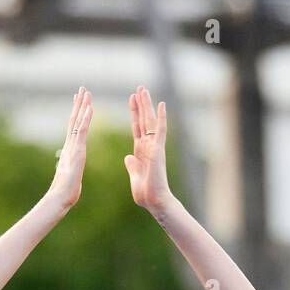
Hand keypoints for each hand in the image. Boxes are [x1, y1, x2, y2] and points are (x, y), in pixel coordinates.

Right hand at [46, 86, 92, 210]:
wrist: (60, 198)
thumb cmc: (66, 192)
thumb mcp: (71, 176)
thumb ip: (71, 169)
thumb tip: (68, 169)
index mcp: (70, 150)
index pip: (74, 128)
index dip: (77, 114)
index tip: (79, 101)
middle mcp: (70, 145)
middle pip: (74, 120)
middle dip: (78, 104)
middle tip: (82, 89)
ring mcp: (73, 147)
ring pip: (78, 122)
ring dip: (82, 106)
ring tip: (86, 91)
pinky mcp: (77, 151)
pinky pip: (82, 131)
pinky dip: (86, 118)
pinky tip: (90, 107)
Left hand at [124, 85, 172, 214]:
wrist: (153, 201)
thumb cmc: (145, 193)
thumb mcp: (134, 176)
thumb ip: (132, 165)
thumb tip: (128, 157)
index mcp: (141, 151)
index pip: (137, 127)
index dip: (134, 113)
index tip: (131, 99)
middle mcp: (149, 146)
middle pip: (144, 121)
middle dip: (141, 104)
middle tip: (139, 88)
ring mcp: (154, 147)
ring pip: (150, 121)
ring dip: (147, 105)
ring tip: (144, 90)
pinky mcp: (158, 150)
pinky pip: (160, 131)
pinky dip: (161, 118)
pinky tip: (162, 104)